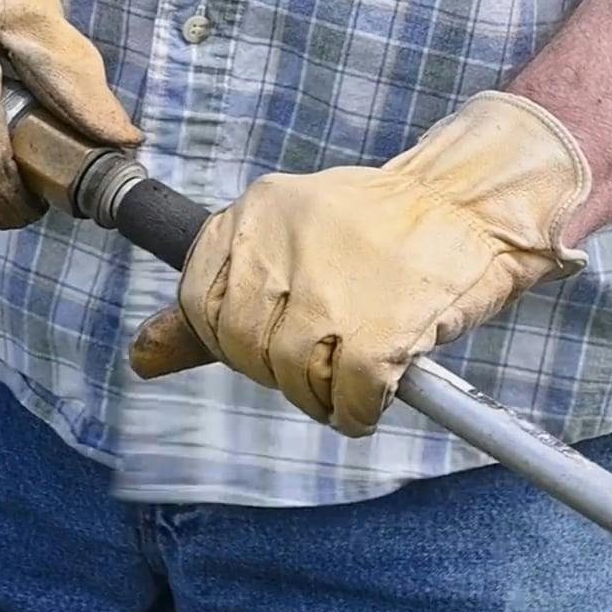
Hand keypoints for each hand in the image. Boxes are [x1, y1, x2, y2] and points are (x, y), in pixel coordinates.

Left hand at [129, 92, 590, 433]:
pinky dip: (359, 411)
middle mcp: (284, 245)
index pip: (198, 301)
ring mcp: (333, 290)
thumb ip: (214, 297)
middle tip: (318, 357)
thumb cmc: (377, 227)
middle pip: (243, 347)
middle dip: (276, 368)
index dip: (230, 335)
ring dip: (321, 393)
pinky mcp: (383, 329)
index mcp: (256, 212)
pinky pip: (350, 399)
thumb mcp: (287, 236)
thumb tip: (140, 358)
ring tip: (350, 373)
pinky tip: (376, 393)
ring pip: (292, 377)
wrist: (471, 200)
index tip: (268, 334)